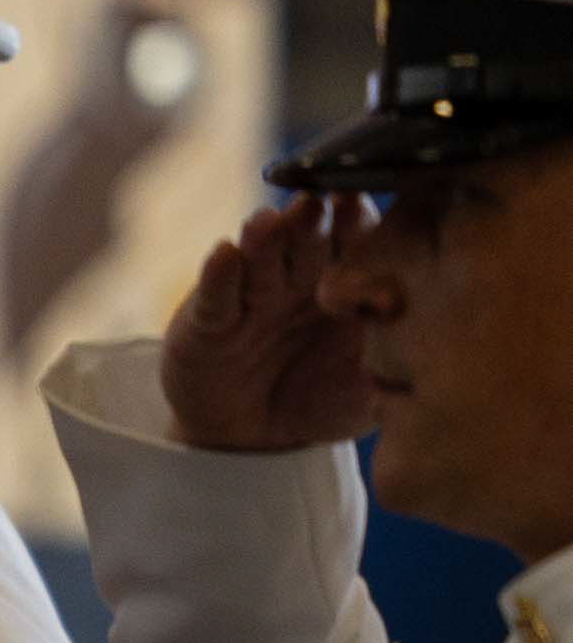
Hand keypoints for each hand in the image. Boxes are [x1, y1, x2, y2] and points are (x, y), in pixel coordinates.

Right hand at [154, 199, 385, 453]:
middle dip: (309, 220)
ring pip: (259, 260)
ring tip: (267, 221)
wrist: (254, 440)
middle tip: (316, 203)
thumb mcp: (369, 388)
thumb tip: (435, 337)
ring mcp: (252, 298)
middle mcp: (297, 281)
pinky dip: (219, 274)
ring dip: (263, 239)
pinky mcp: (207, 322)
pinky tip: (225, 253)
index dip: (357, 223)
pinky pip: (216, 296)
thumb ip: (396, 359)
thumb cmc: (321, 402)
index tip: (365, 207)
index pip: (354, 243)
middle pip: (304, 241)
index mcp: (343, 285)